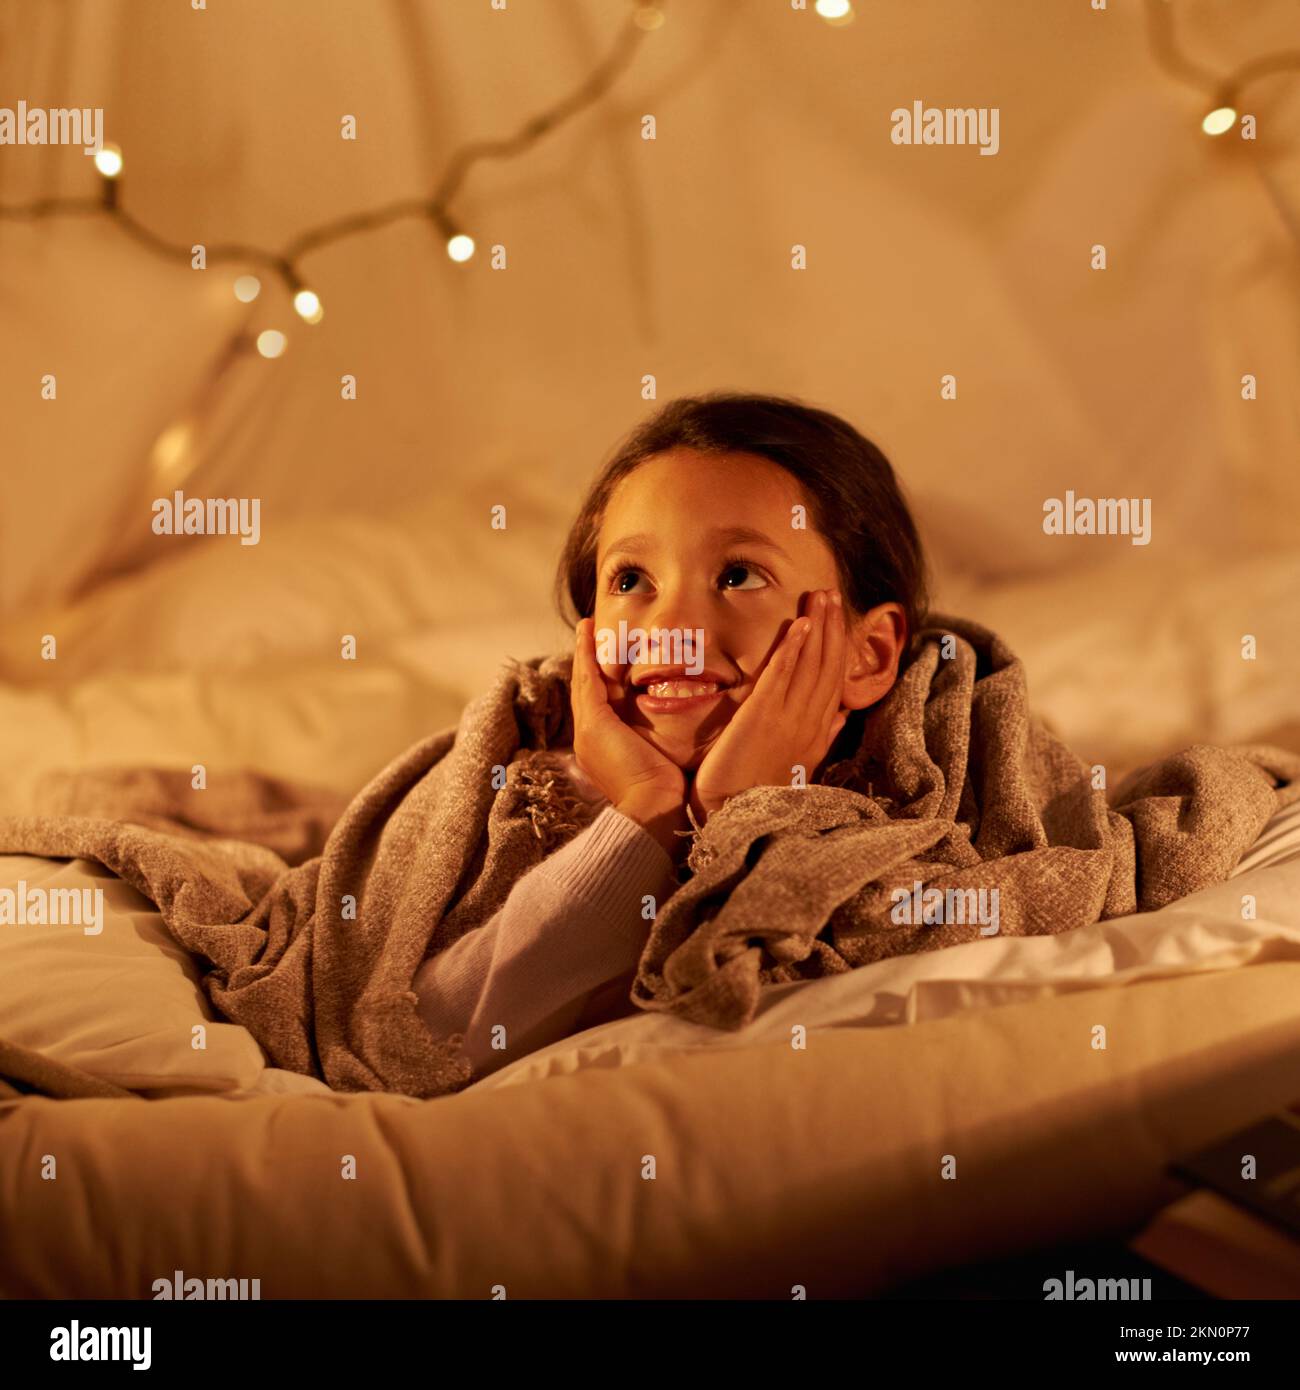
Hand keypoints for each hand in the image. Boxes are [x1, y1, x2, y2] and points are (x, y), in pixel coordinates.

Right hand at [570, 617, 689, 857]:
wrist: (654, 812)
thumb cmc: (668, 794)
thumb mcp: (665, 760)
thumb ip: (665, 741)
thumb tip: (684, 730)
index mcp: (604, 750)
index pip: (600, 707)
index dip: (600, 681)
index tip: (605, 659)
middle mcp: (589, 740)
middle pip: (586, 691)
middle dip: (586, 662)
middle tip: (587, 633)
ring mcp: (588, 733)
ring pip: (583, 683)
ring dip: (584, 653)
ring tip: (585, 628)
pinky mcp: (595, 725)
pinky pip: (588, 682)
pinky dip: (586, 656)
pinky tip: (588, 635)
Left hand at [688, 588, 849, 822]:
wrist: (729, 816)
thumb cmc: (756, 792)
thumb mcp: (799, 762)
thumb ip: (822, 735)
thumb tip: (839, 714)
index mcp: (817, 733)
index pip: (833, 680)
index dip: (838, 645)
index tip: (838, 617)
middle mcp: (808, 724)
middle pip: (827, 666)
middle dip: (832, 627)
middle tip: (833, 594)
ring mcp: (787, 720)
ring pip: (810, 665)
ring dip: (818, 628)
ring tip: (821, 597)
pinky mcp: (762, 719)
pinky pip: (782, 677)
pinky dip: (793, 650)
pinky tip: (799, 625)